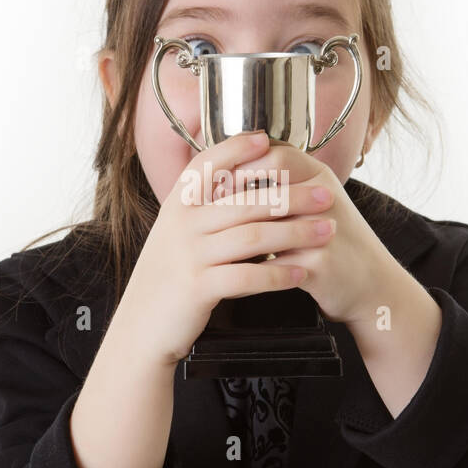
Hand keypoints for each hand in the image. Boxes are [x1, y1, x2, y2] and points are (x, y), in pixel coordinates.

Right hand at [116, 131, 339, 366]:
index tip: (269, 140)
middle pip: (246, 201)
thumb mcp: (177, 236)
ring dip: (296, 233)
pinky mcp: (198, 288)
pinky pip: (247, 276)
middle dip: (292, 196)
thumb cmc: (168, 280)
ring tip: (326, 231)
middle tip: (326, 195)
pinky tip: (301, 273)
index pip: (207, 165)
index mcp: (177, 206)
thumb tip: (245, 191)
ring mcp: (189, 255)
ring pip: (253, 237)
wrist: (141, 327)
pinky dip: (278, 274)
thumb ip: (204, 213)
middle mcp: (182, 225)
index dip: (237, 149)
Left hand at [226, 137, 387, 326]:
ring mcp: (322, 229)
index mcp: (317, 175)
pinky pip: (272, 265)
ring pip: (269, 223)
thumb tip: (223, 171)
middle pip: (270, 184)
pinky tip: (232, 271)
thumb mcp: (310, 201)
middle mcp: (322, 195)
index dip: (239, 165)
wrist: (369, 282)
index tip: (214, 182)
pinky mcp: (320, 264)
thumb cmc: (331, 239)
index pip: (274, 154)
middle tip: (208, 211)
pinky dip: (248, 269)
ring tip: (217, 241)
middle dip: (232, 196)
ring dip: (238, 233)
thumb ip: (278, 182)